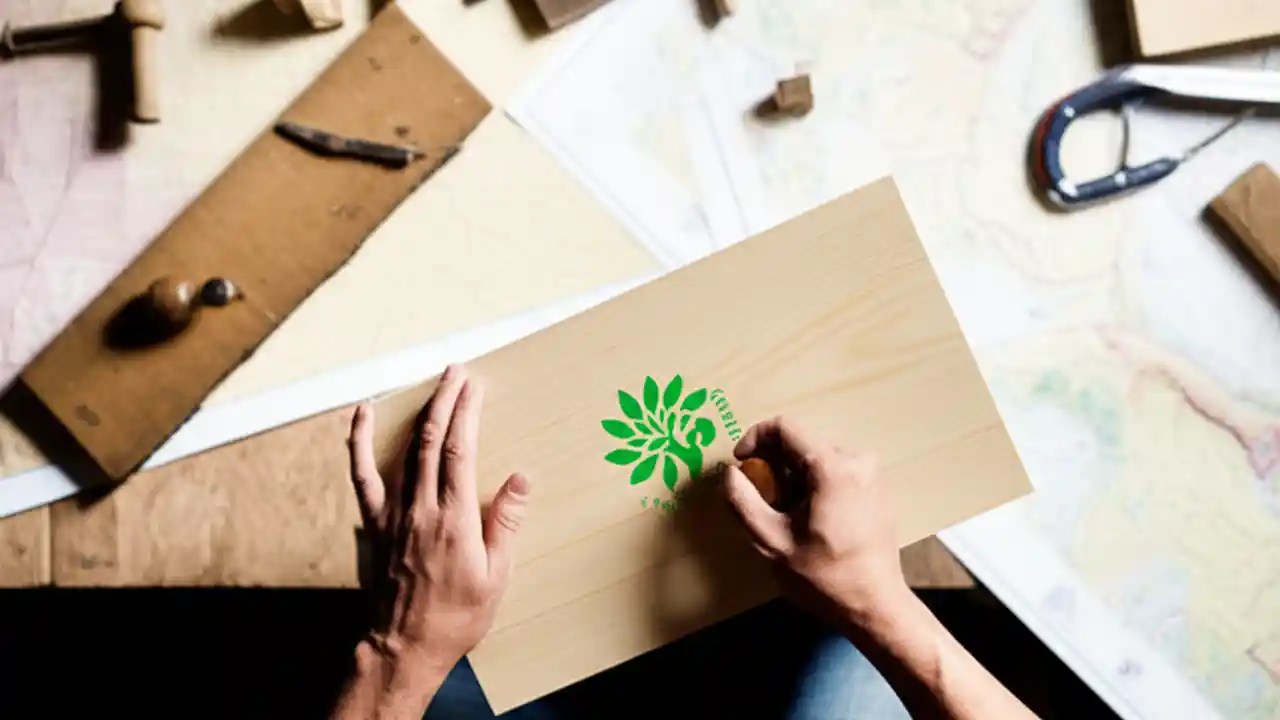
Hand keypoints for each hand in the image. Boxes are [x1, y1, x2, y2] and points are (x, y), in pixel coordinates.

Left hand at [336, 364, 530, 717]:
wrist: (404, 647)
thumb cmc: (455, 617)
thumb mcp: (496, 577)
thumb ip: (505, 524)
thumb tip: (520, 479)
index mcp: (455, 520)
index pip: (460, 451)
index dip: (466, 412)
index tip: (475, 385)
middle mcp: (421, 509)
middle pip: (432, 441)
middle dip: (446, 400)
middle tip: (458, 372)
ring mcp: (393, 515)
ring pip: (403, 451)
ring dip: (418, 414)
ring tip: (430, 385)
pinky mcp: (375, 524)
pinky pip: (363, 475)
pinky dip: (360, 441)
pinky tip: (362, 414)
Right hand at [723, 417, 907, 631]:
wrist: (875, 604)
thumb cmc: (823, 577)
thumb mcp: (771, 542)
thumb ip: (743, 501)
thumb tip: (731, 472)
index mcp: (832, 468)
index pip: (785, 427)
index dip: (755, 438)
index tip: (742, 465)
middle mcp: (857, 459)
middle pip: (802, 441)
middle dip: (774, 463)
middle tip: (764, 499)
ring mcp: (871, 471)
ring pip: (816, 454)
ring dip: (794, 475)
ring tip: (787, 512)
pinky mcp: (877, 485)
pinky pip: (835, 468)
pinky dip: (814, 482)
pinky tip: (811, 516)